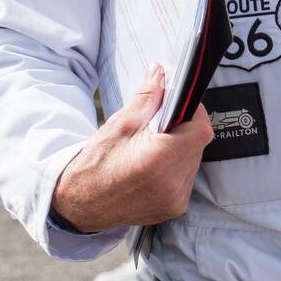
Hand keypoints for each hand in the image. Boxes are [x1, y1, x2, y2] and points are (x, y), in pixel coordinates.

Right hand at [50, 62, 214, 232]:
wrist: (80, 203)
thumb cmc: (95, 164)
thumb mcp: (120, 124)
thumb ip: (148, 97)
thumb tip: (162, 72)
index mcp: (158, 160)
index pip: (200, 130)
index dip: (195, 113)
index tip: (182, 107)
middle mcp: (170, 184)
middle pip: (198, 145)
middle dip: (185, 130)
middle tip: (161, 127)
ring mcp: (174, 200)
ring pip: (194, 161)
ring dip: (181, 149)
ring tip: (155, 148)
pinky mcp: (174, 208)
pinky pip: (187, 179)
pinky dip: (176, 168)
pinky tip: (156, 166)